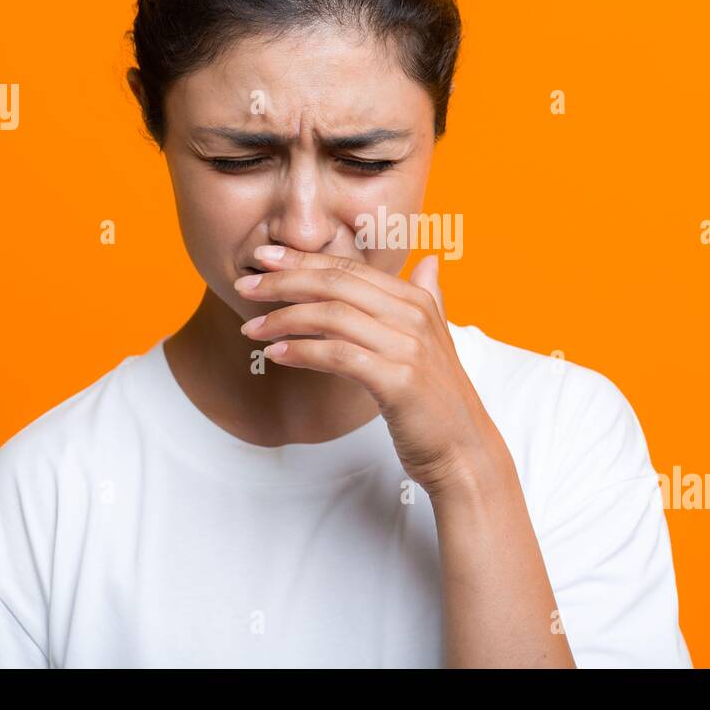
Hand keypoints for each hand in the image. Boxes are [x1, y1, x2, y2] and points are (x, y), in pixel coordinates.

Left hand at [234, 244, 510, 497]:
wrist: (464, 451)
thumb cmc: (438, 400)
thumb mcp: (435, 341)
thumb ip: (429, 298)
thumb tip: (428, 262)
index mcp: (418, 300)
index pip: (350, 268)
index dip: (303, 259)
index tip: (264, 258)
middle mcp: (414, 316)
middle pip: (336, 284)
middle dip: (284, 282)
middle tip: (245, 286)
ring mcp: (408, 347)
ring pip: (333, 316)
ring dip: (285, 319)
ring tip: (253, 328)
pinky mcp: (398, 381)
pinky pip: (339, 356)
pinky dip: (303, 351)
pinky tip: (278, 354)